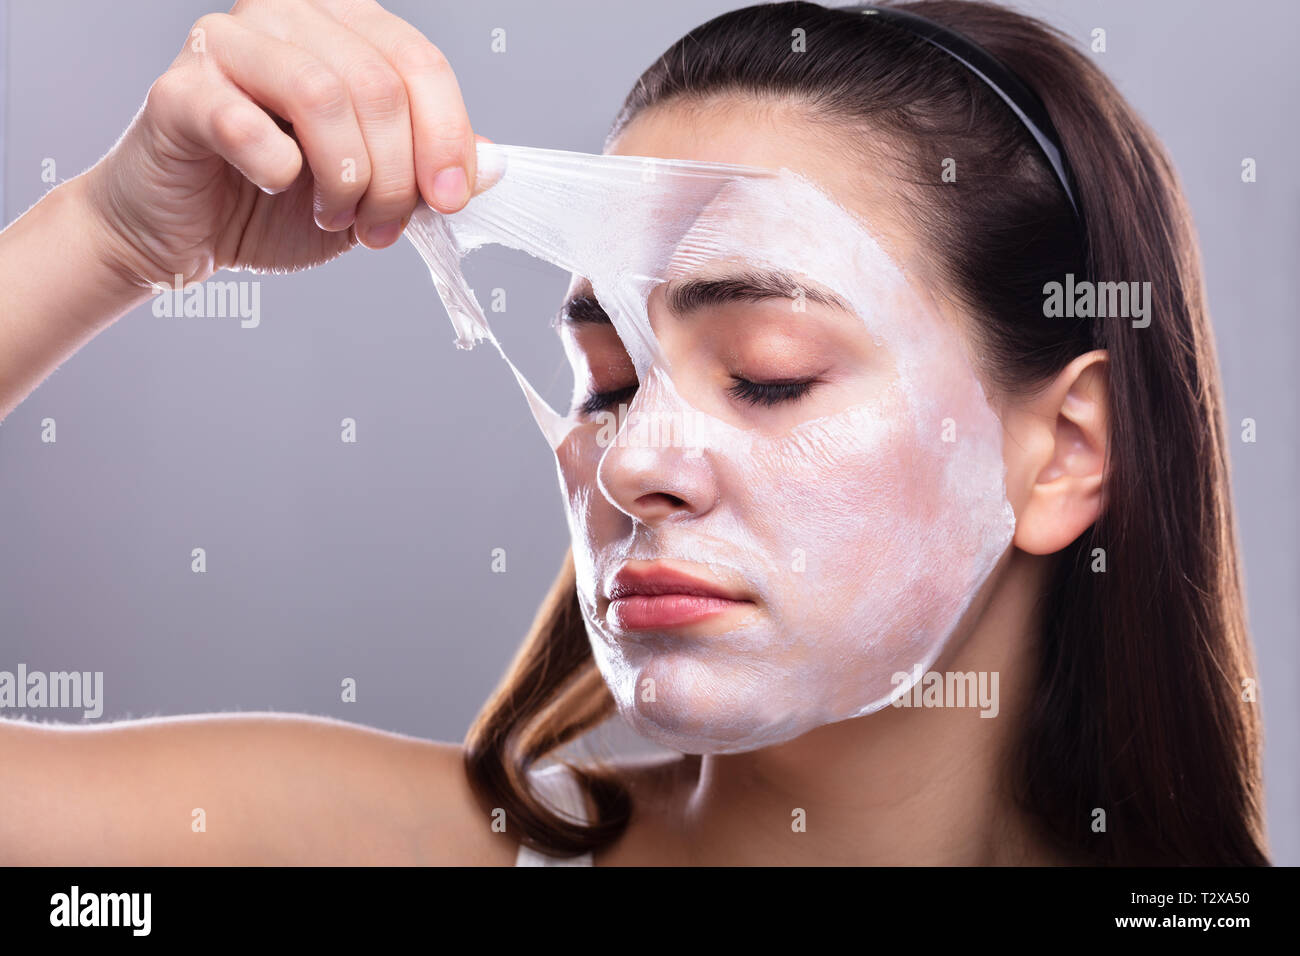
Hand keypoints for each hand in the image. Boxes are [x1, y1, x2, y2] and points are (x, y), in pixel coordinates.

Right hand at [82, 0, 483, 288]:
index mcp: (342, 29)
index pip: (420, 63)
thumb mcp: (375, 190)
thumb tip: (494, 164)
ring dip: (344, 176)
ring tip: (334, 215)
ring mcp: (227, 45)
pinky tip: (274, 186)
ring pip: (321, 94)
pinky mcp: (179, 91)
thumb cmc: (275, 202)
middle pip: (378, 84)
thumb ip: (430, 170)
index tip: (451, 198)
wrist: (186, 233)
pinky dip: (276, 170)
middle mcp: (287, 19)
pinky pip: (243, 122)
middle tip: (382, 227)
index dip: (448, 136)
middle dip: (396, 175)